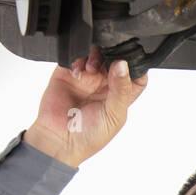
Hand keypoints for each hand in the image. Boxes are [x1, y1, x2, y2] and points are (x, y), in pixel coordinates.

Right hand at [22, 44, 147, 167]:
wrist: (59, 140)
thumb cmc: (89, 136)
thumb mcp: (114, 114)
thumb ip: (121, 89)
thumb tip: (123, 65)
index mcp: (120, 95)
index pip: (135, 75)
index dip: (136, 66)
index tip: (133, 60)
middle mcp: (104, 84)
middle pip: (115, 58)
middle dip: (113, 55)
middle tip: (110, 60)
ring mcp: (86, 77)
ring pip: (96, 53)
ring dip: (95, 56)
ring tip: (91, 70)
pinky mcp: (68, 73)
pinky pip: (75, 55)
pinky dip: (77, 58)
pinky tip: (78, 73)